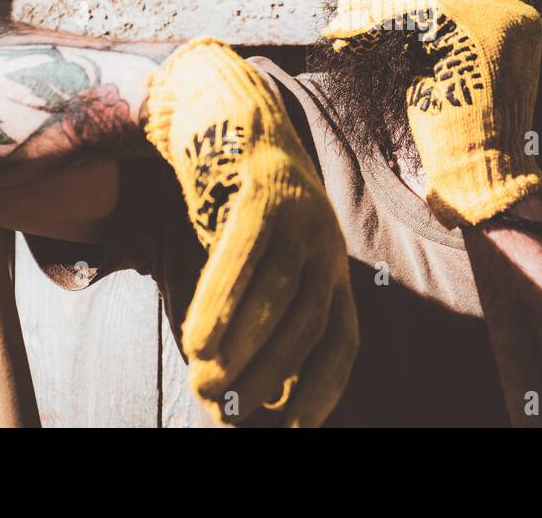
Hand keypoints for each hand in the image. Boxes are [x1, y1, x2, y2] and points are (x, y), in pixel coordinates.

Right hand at [143, 38, 357, 426]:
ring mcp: (299, 213)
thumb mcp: (258, 261)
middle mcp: (325, 243)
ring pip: (276, 291)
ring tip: (207, 384)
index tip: (295, 429)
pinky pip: (244, 253)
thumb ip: (247, 317)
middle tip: (225, 410)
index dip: (322, 388)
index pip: (342, 340)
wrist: (230, 114)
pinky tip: (199, 338)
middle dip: (269, 374)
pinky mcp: (264, 188)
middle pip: (307, 322)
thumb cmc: (237, 206)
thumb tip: (223, 392)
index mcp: (331, 267)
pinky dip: (222, 300)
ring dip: (242, 345)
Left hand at [321, 0, 541, 227]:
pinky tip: (348, 36)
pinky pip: (408, 12)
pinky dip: (371, 23)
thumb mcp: (450, 61)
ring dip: (370, 7)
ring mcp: (496, 19)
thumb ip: (435, 25)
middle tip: (346, 2)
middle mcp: (512, 10)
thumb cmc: (460, 127)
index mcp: (517, 14)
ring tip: (341, 25)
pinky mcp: (469, 33)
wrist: (482, 169)